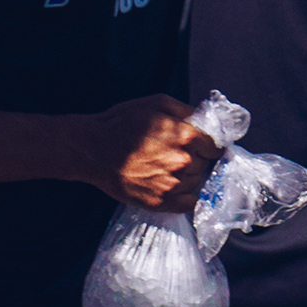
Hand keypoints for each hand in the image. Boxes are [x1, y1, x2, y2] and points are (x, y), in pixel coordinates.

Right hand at [74, 94, 225, 211]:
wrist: (91, 149)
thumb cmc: (122, 123)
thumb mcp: (157, 103)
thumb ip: (188, 111)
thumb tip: (207, 124)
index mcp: (186, 136)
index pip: (215, 147)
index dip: (207, 146)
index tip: (199, 147)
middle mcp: (183, 161)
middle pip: (204, 164)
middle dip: (193, 159)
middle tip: (171, 155)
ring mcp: (172, 183)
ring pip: (195, 182)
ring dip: (186, 177)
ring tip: (163, 169)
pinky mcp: (159, 201)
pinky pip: (187, 203)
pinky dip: (183, 197)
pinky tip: (169, 186)